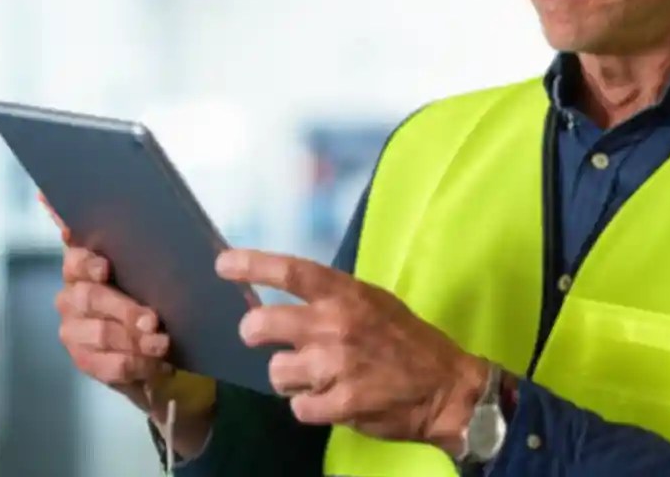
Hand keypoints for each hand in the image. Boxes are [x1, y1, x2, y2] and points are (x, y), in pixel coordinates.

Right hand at [42, 195, 215, 457]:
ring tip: (162, 343)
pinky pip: (108, 365)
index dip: (87, 262)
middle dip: (124, 309)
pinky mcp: (84, 360)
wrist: (155, 348)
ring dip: (134, 340)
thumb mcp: (152, 268)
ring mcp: (73, 330)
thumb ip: (140, 244)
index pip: (74, 257)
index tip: (106, 268)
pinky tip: (158, 364)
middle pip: (90, 297)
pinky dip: (136, 365)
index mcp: (82, 267)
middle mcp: (71, 295)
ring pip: (100, 334)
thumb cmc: (151, 296)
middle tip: (153, 320)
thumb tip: (96, 211)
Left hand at [216, 249, 488, 455]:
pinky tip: (329, 399)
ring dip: (288, 377)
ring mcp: (335, 367)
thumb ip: (331, 298)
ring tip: (313, 376)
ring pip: (275, 372)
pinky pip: (297, 406)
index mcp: (345, 295)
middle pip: (259, 325)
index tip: (222, 264)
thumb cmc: (406, 340)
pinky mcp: (340, 404)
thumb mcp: (373, 302)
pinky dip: (309, 406)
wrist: (447, 389)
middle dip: (253, 333)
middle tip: (262, 337)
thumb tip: (283, 295)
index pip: (289, 272)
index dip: (251, 265)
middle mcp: (335, 326)